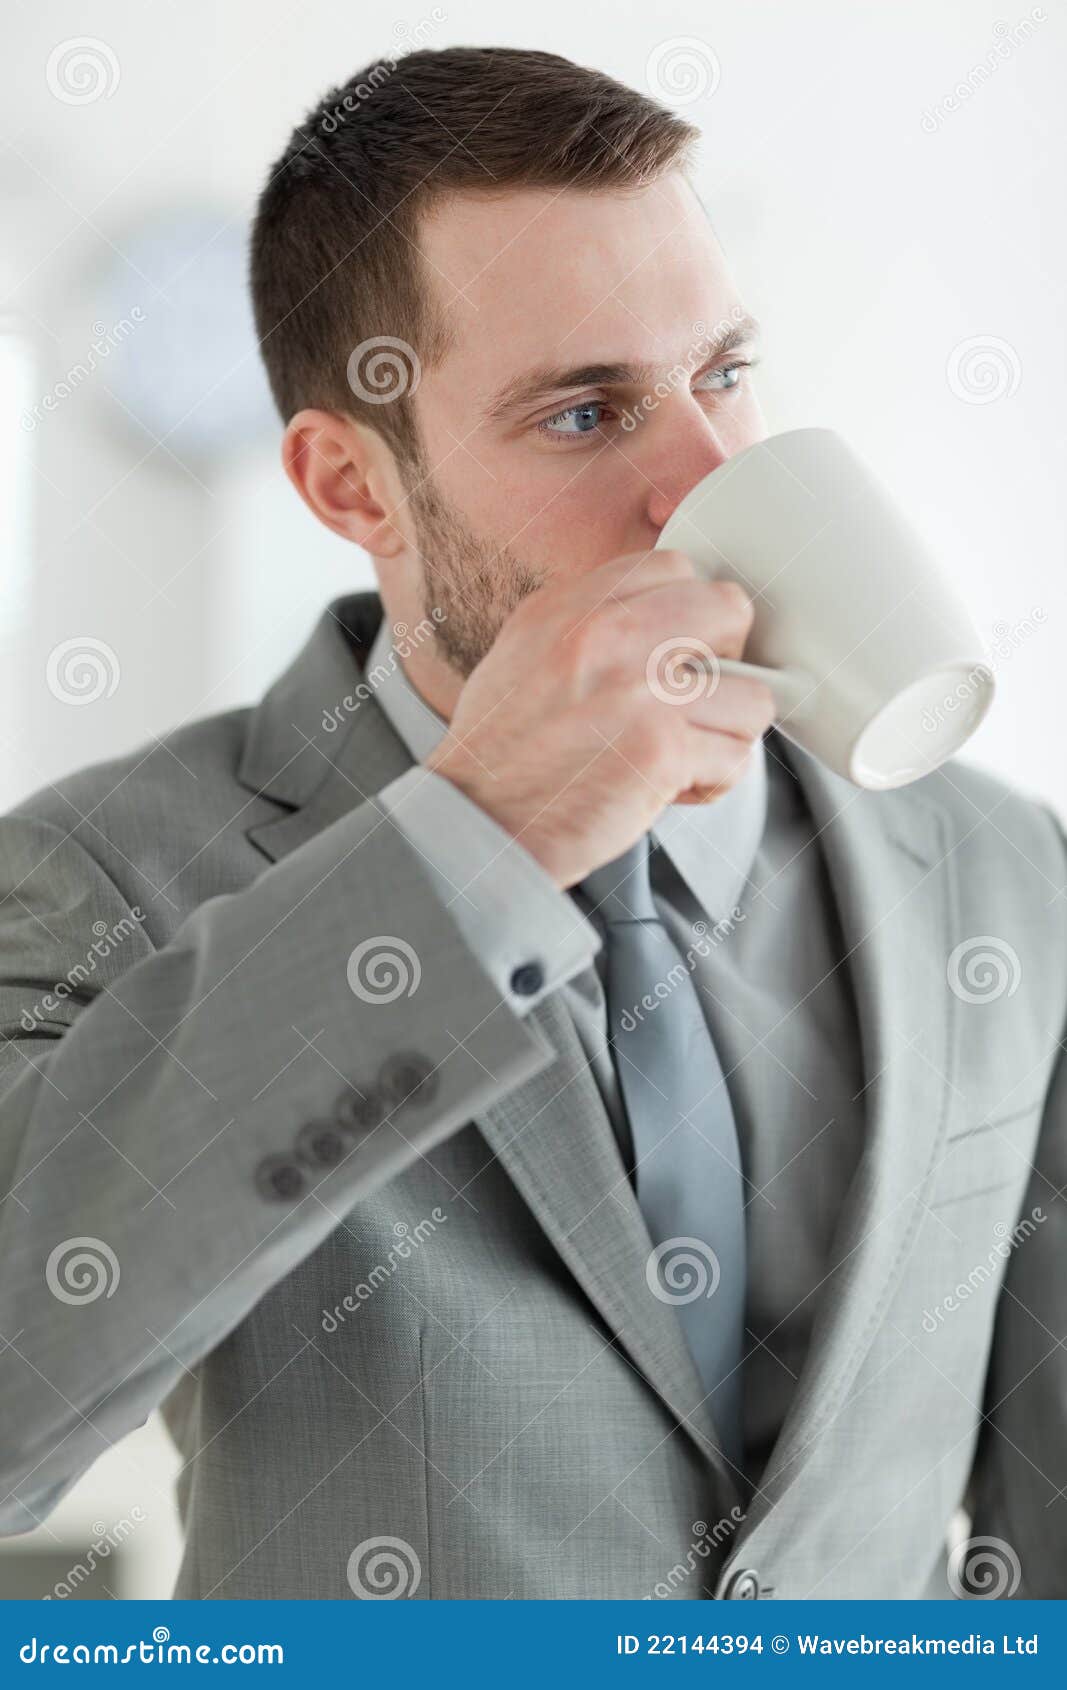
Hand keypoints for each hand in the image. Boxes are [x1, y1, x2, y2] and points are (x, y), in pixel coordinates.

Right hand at [423, 549, 775, 889]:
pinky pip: (735, 757)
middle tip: (693, 701)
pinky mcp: (662, 749)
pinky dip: (712, 782)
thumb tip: (661, 617)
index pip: (674, 568)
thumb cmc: (499, 753)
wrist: (475, 824)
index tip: (673, 656)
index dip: (688, 617)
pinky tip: (671, 789)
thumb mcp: (523, 652)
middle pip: (729, 610)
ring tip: (683, 756)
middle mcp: (606, 635)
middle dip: (726, 661)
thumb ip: (587, 623)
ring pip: (751, 695)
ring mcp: (639, 689)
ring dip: (724, 734)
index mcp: (571, 606)